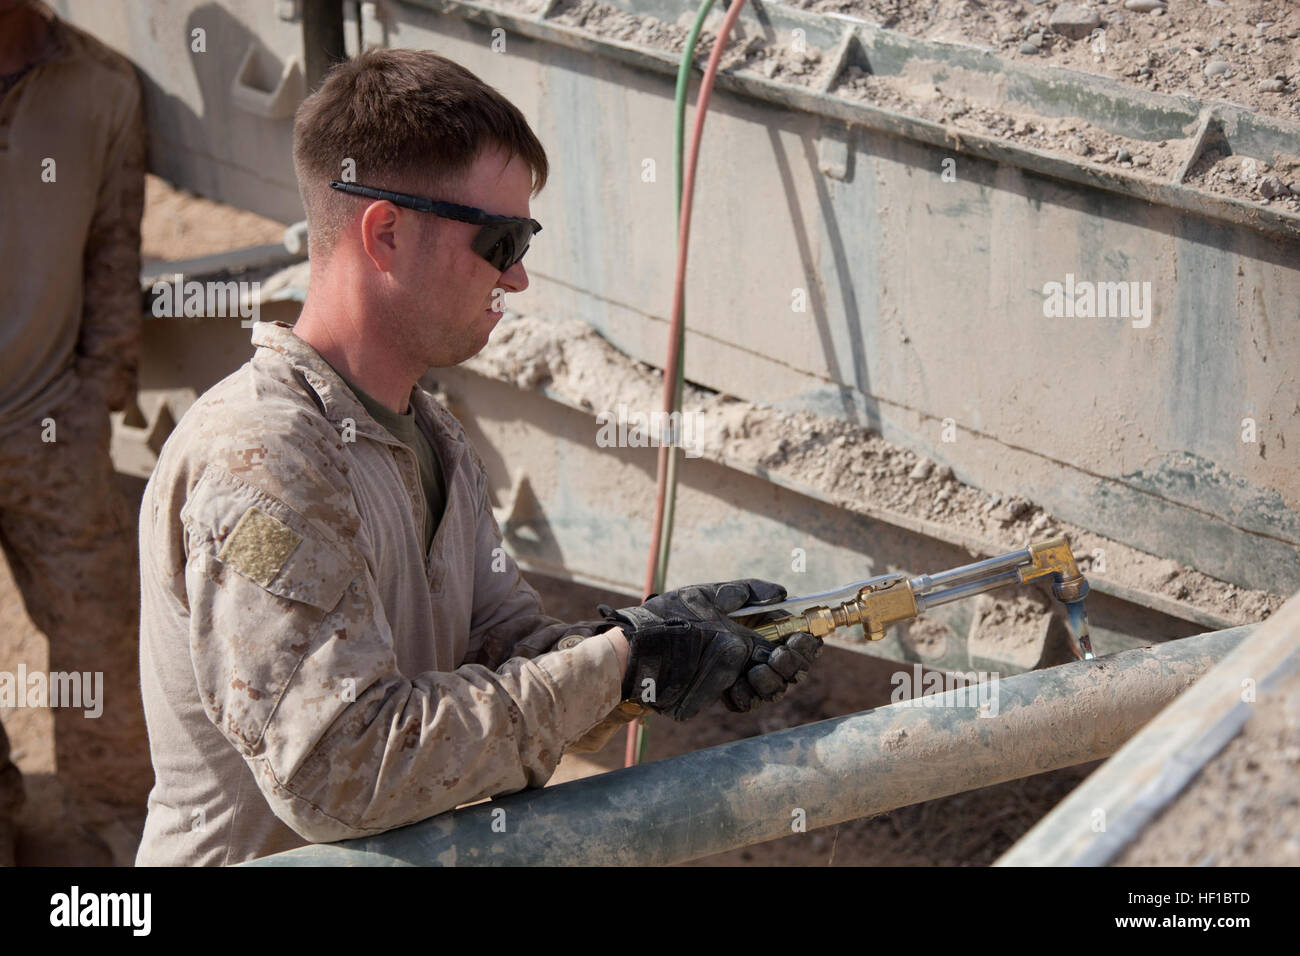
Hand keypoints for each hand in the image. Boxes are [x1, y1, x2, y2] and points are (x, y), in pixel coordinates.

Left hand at [598, 579, 787, 720]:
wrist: (641, 643)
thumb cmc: (670, 615)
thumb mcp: (708, 595)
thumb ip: (745, 591)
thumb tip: (782, 592)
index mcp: (748, 633)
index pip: (787, 643)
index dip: (803, 643)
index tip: (805, 636)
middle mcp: (745, 657)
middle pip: (787, 670)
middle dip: (795, 663)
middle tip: (785, 653)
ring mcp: (733, 677)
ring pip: (772, 688)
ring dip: (775, 679)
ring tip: (761, 668)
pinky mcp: (718, 693)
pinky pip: (746, 702)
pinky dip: (750, 694)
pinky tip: (741, 684)